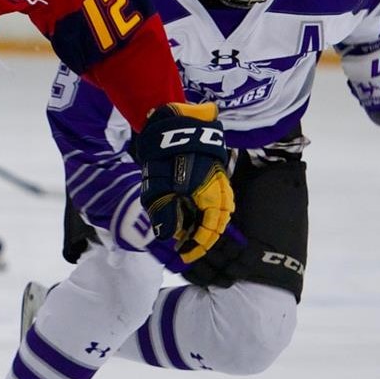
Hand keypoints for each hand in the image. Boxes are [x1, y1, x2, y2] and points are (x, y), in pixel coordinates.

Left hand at [130, 102, 233, 263]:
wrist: (173, 122)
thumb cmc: (165, 155)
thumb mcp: (158, 189)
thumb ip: (165, 214)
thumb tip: (167, 236)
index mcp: (211, 195)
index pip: (211, 229)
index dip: (198, 246)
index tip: (184, 256)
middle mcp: (221, 189)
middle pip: (217, 221)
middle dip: (201, 237)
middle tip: (184, 247)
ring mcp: (218, 179)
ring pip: (217, 210)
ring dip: (202, 223)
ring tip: (184, 232)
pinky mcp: (212, 172)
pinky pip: (213, 198)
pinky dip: (201, 210)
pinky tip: (187, 212)